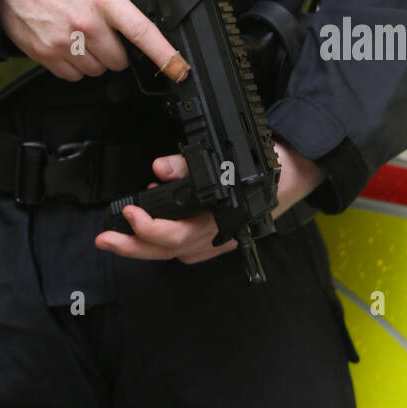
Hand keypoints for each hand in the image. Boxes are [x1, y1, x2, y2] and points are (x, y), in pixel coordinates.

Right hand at [0, 0, 178, 82]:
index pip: (142, 33)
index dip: (164, 54)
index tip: (178, 68)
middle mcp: (86, 24)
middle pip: (119, 60)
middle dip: (117, 49)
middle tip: (104, 31)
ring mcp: (64, 43)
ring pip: (97, 71)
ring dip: (96, 59)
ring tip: (82, 35)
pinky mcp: (46, 55)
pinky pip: (73, 76)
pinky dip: (74, 66)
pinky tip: (68, 45)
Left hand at [94, 139, 324, 263]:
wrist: (301, 171)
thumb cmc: (270, 164)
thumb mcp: (234, 155)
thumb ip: (192, 164)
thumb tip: (160, 170)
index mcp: (224, 220)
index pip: (179, 236)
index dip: (149, 230)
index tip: (130, 213)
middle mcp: (221, 237)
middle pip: (170, 252)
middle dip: (134, 247)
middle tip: (105, 240)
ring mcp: (221, 241)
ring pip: (176, 253)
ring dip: (145, 246)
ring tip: (120, 234)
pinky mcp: (219, 235)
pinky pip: (187, 248)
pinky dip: (165, 242)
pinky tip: (152, 227)